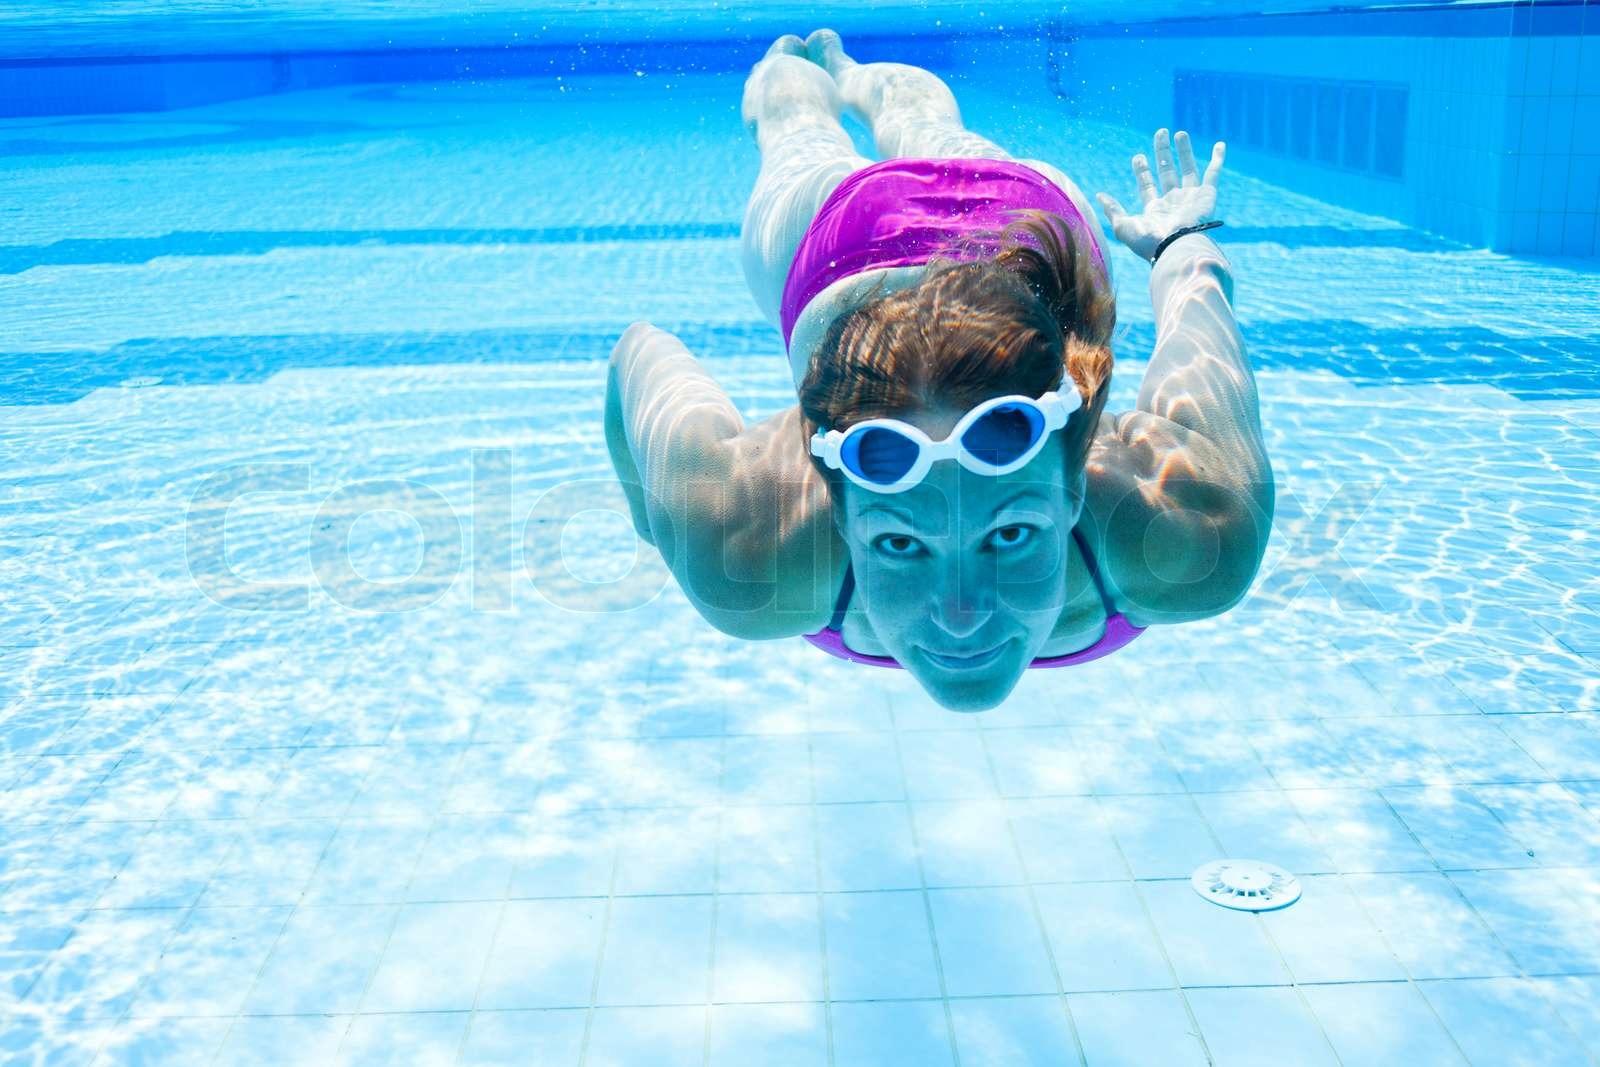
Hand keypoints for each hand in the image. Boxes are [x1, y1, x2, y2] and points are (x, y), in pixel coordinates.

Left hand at [1096, 129, 1223, 262]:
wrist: (1176, 246)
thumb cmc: (1148, 241)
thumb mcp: (1123, 226)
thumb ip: (1113, 209)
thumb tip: (1098, 196)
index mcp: (1154, 210)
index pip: (1147, 185)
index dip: (1142, 171)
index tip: (1138, 156)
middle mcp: (1173, 202)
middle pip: (1167, 172)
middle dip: (1163, 153)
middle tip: (1160, 133)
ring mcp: (1191, 198)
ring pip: (1188, 169)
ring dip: (1184, 151)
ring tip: (1179, 133)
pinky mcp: (1207, 195)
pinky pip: (1213, 173)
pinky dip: (1218, 159)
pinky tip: (1219, 145)